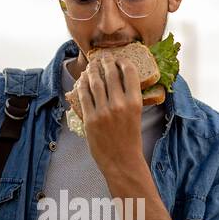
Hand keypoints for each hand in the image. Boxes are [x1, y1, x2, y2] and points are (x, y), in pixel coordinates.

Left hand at [75, 57, 146, 179]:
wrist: (122, 162)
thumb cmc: (130, 140)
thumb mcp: (136, 116)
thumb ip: (129, 99)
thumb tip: (119, 82)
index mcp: (135, 102)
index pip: (129, 73)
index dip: (123, 62)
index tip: (119, 59)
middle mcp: (119, 104)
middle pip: (110, 74)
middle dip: (106, 62)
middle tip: (104, 58)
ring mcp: (103, 112)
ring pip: (95, 82)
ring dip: (92, 71)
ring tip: (91, 66)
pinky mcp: (90, 119)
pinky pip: (83, 96)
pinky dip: (82, 85)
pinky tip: (82, 80)